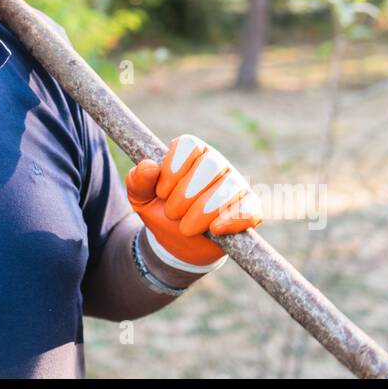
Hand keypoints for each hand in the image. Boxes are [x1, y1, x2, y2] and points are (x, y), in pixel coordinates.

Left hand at [126, 134, 262, 274]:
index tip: (161, 192)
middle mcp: (217, 164)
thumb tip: (150, 167)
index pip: (189, 145)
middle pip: (211, 164)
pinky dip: (233, 219)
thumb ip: (138, 181)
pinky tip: (215, 229)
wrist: (178, 243)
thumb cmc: (161, 211)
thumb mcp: (141, 198)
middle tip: (172, 213)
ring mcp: (236, 184)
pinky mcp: (249, 208)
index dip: (174, 168)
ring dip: (205, 209)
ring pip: (229, 187)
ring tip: (186, 228)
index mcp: (190, 154)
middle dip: (187, 193)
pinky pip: (250, 208)